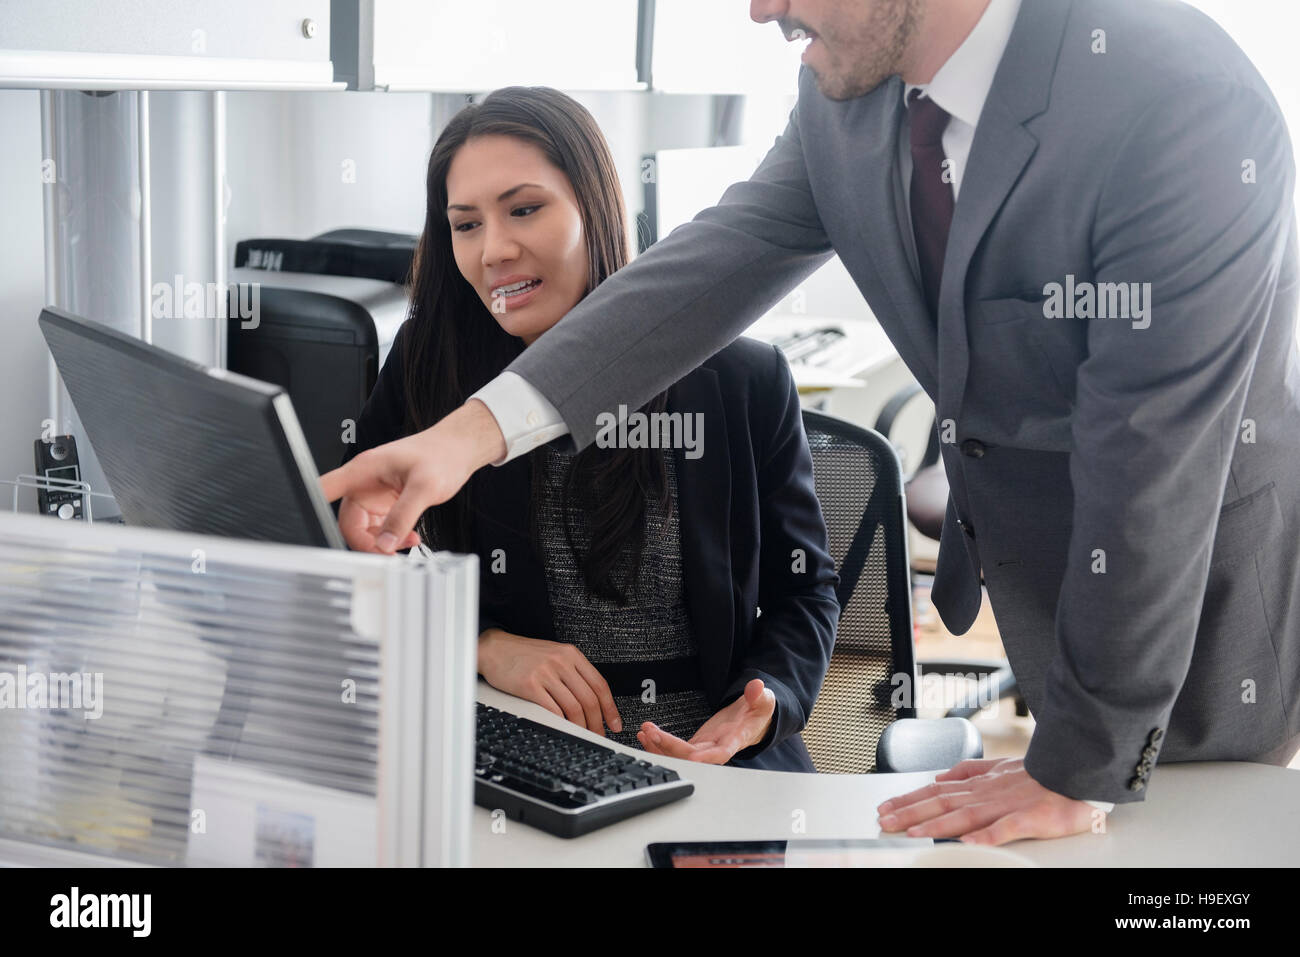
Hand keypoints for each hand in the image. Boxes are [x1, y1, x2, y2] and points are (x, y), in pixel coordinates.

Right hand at [320, 400, 506, 552]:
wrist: (459, 449)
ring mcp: (374, 493)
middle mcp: (364, 482)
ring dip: (381, 542)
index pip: (324, 489)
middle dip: (366, 542)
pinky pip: (380, 526)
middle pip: (347, 521)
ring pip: (364, 528)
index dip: (311, 508)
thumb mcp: (424, 487)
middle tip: (387, 554)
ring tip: (407, 543)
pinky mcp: (387, 502)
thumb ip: (403, 516)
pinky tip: (409, 536)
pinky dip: (391, 536)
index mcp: (363, 470)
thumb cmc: (442, 454)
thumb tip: (386, 544)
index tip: (315, 530)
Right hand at [478, 629, 621, 736]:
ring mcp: (546, 673)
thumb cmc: (524, 655)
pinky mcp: (530, 685)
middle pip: (589, 699)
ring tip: (583, 735)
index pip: (599, 684)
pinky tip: (564, 729)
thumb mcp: (554, 655)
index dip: (610, 708)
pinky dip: (562, 723)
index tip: (614, 723)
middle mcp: (561, 662)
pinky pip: (553, 710)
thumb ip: (573, 672)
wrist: (495, 648)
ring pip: (574, 707)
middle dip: (598, 722)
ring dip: (581, 727)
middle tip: (599, 735)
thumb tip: (593, 700)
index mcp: (571, 654)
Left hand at [637, 678, 774, 763]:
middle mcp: (716, 748)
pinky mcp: (695, 744)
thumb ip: (759, 695)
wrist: (752, 722)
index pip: (720, 753)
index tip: (690, 756)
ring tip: (644, 731)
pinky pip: (674, 749)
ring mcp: (704, 748)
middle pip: (691, 755)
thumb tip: (756, 687)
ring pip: (679, 754)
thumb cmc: (758, 713)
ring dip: (659, 746)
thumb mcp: (764, 702)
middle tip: (651, 733)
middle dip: (670, 746)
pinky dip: (659, 744)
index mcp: (734, 740)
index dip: (705, 757)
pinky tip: (645, 734)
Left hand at [876, 757, 1097, 844]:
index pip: (935, 791)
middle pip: (942, 803)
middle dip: (910, 813)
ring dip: (937, 825)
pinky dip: (987, 835)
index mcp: (979, 784)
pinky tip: (969, 843)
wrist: (1075, 769)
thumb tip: (941, 776)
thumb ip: (969, 770)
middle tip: (884, 822)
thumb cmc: (1038, 774)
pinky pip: (1006, 828)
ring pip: (966, 815)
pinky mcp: (1030, 817)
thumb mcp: (998, 766)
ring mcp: (1007, 805)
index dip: (908, 800)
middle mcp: (986, 793)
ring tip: (914, 834)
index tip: (884, 808)